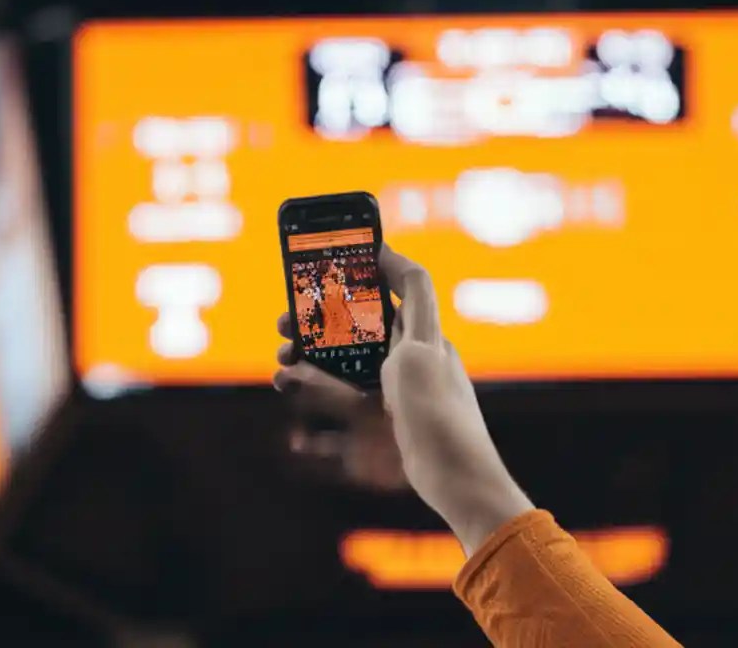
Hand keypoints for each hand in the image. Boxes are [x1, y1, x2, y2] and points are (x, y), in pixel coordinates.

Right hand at [275, 246, 532, 554]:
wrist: (456, 482)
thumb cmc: (439, 414)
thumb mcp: (423, 349)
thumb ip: (411, 304)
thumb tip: (393, 260)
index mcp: (421, 338)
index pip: (400, 288)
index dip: (374, 266)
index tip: (339, 254)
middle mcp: (408, 364)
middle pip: (357, 333)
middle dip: (318, 325)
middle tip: (285, 326)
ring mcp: (394, 401)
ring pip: (341, 375)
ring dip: (307, 369)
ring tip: (281, 370)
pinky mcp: (383, 434)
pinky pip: (341, 422)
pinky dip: (315, 424)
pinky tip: (296, 430)